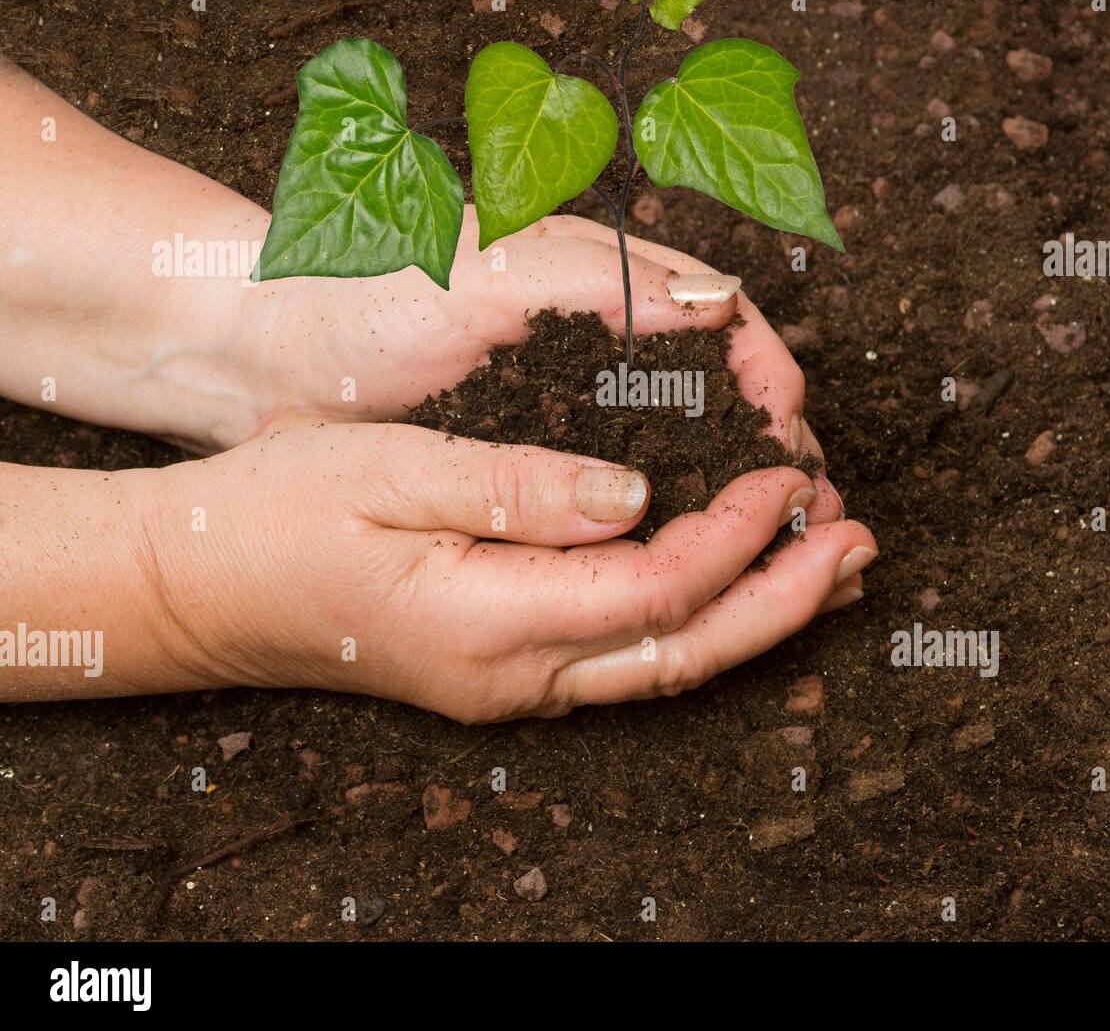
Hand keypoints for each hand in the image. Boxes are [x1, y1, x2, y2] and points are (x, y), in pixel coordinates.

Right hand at [142, 423, 874, 721]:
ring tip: (829, 564)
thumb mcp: (394, 472)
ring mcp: (511, 684)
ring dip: (755, 615)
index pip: (655, 586)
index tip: (789, 475)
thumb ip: (520, 486)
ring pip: (666, 666)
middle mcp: (514, 672)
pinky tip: (732, 583)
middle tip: (861, 542)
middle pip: (685, 650)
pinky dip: (698, 620)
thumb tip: (635, 493)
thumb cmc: (283, 515)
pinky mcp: (505, 670)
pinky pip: (629, 657)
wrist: (202, 587)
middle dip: (784, 599)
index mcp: (489, 618)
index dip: (735, 535)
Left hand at [229, 209, 845, 520]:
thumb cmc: (368, 292)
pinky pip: (625, 480)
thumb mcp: (486, 275)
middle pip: (722, 386)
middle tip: (808, 509)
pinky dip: (668, 511)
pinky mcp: (541, 446)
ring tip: (774, 539)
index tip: (791, 439)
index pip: (725, 320)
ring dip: (732, 485)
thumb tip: (720, 305)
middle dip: (772, 443)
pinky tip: (688, 548)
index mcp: (605, 277)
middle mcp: (606, 335)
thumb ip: (599, 284)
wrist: (269, 351)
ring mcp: (576, 394)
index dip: (770, 377)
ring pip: (685, 439)